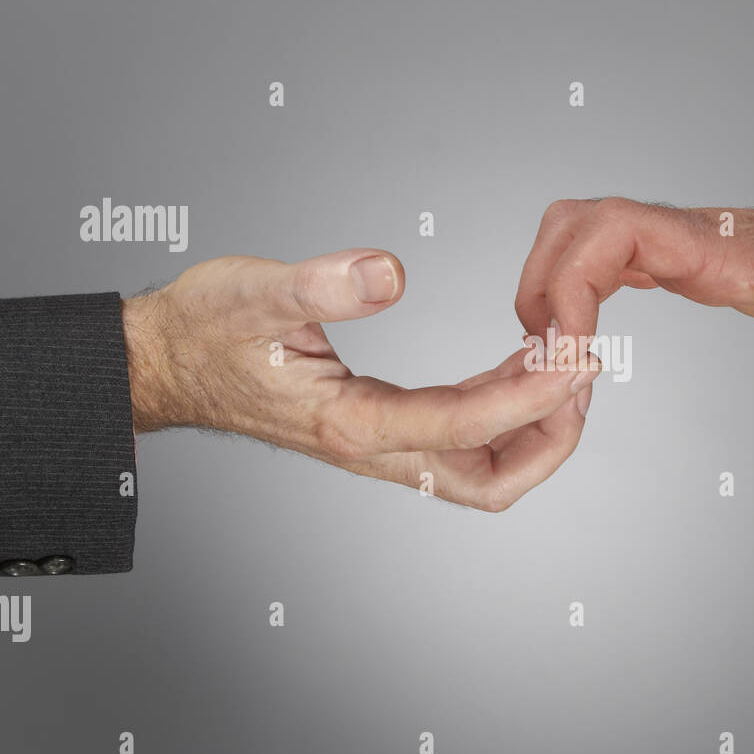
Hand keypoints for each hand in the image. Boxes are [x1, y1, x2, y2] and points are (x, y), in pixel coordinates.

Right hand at [123, 249, 598, 510]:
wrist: (168, 362)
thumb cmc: (202, 332)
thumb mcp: (251, 293)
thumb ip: (319, 284)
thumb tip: (391, 272)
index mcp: (349, 422)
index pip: (463, 426)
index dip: (529, 396)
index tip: (576, 358)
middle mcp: (372, 447)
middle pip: (488, 481)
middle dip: (550, 438)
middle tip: (585, 375)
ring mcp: (379, 446)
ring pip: (480, 471)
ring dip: (534, 431)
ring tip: (567, 369)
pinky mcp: (381, 430)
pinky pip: (461, 442)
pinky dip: (505, 412)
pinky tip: (520, 364)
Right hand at [515, 199, 753, 375]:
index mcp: (732, 247)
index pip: (620, 228)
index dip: (569, 277)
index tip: (563, 342)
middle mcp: (701, 238)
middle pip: (580, 222)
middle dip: (542, 282)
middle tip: (546, 357)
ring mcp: (692, 248)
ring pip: (586, 235)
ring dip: (550, 285)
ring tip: (555, 355)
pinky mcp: (694, 264)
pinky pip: (612, 259)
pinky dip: (576, 291)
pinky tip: (580, 336)